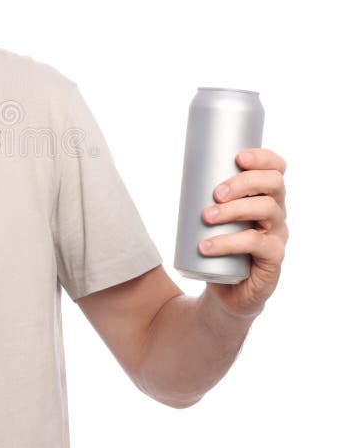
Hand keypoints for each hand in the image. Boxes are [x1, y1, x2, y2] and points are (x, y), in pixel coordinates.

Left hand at [198, 148, 287, 318]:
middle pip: (274, 184)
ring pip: (266, 210)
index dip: (264, 158)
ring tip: (206, 216)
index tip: (238, 157)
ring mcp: (278, 235)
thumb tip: (169, 171)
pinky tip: (207, 246)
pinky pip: (257, 244)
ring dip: (234, 210)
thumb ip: (198, 194)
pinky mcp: (273, 258)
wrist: (224, 289)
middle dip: (244, 182)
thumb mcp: (209, 215)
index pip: (276, 169)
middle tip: (216, 193)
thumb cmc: (216, 243)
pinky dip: (229, 242)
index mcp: (265, 196)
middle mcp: (276, 212)